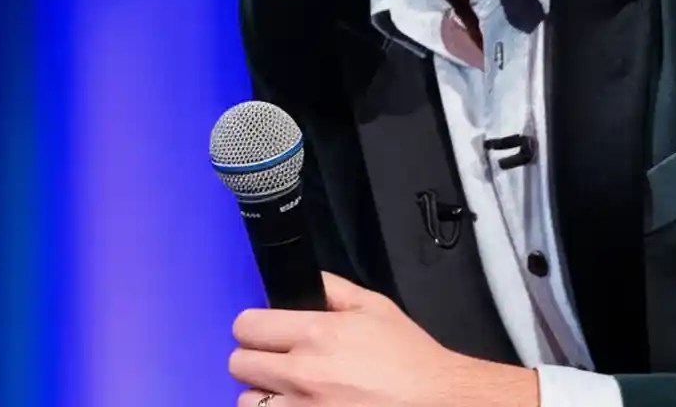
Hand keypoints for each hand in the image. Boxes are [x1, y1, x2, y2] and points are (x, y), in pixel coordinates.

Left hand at [230, 272, 539, 406]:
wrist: (436, 401)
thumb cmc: (408, 358)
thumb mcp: (374, 306)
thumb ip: (331, 289)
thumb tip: (302, 281)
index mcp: (315, 332)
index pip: (246, 325)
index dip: (254, 328)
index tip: (265, 333)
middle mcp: (302, 373)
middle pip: (239, 364)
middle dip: (256, 360)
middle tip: (277, 363)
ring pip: (247, 400)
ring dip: (263, 395)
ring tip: (288, 392)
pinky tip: (296, 405)